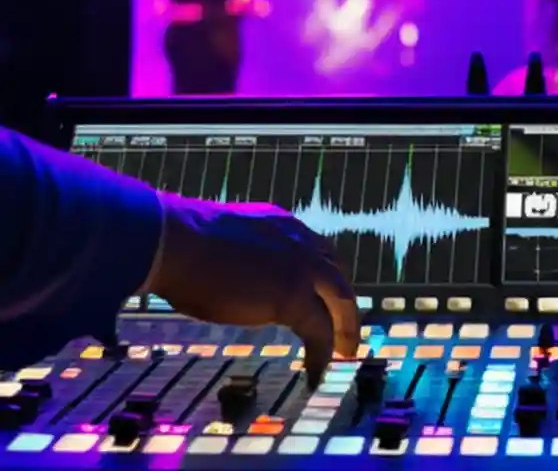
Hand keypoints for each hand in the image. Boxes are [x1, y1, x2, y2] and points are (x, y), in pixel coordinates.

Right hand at [149, 193, 359, 386]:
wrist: (172, 242)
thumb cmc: (180, 244)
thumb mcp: (225, 243)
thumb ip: (244, 258)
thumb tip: (237, 279)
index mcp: (282, 226)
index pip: (316, 252)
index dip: (324, 276)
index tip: (325, 294)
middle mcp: (300, 242)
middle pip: (336, 276)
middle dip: (344, 302)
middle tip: (346, 326)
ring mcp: (301, 268)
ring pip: (340, 300)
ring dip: (345, 327)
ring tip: (345, 352)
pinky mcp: (294, 297)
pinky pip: (319, 330)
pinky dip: (321, 352)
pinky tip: (316, 371)